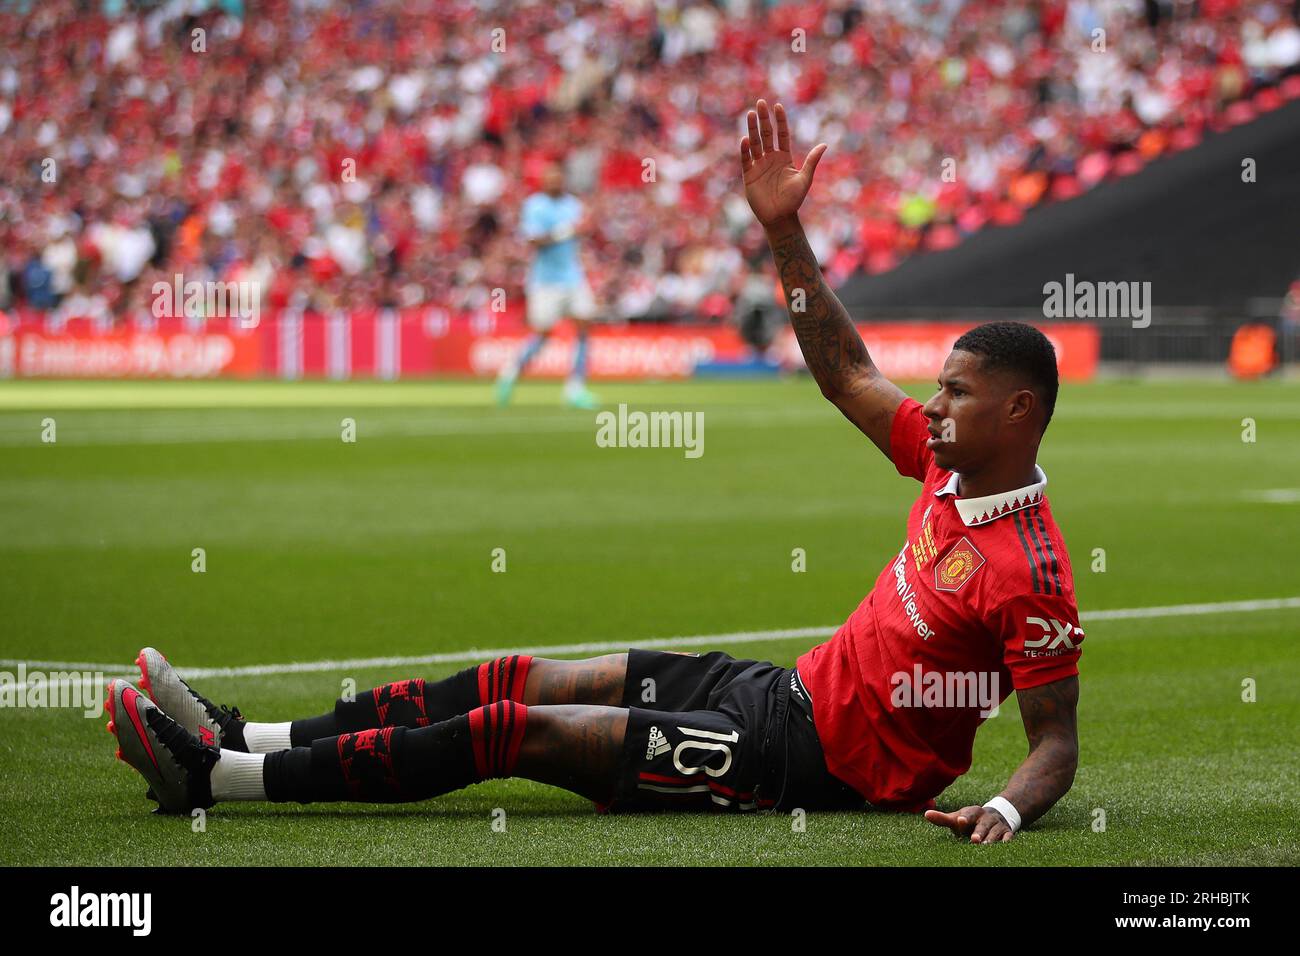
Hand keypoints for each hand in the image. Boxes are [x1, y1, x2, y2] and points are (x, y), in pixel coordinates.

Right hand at [739, 99, 826, 228]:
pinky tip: (745, 139)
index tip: (778, 106)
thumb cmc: (794, 200)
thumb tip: (824, 144)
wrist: (780, 218)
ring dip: (752, 129)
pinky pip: (746, 160)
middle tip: (760, 103)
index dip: (780, 121)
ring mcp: (759, 166)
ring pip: (754, 143)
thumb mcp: (805, 179)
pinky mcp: (749, 176)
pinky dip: (745, 150)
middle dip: (763, 119)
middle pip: (766, 135)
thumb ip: (812, 161)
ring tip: (750, 114)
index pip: (781, 134)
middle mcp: (770, 159)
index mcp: (784, 158)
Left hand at [924, 805, 1015, 843]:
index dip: (965, 817)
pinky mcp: (1007, 833)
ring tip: (984, 845)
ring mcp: (997, 825)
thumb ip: (943, 818)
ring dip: (990, 839)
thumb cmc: (970, 820)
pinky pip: (1008, 837)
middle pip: (983, 824)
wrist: (995, 816)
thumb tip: (926, 814)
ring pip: (995, 832)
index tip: (960, 820)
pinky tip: (1004, 844)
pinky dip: (1006, 840)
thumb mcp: (958, 817)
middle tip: (973, 839)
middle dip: (978, 831)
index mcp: (973, 812)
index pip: (969, 813)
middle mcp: (986, 817)